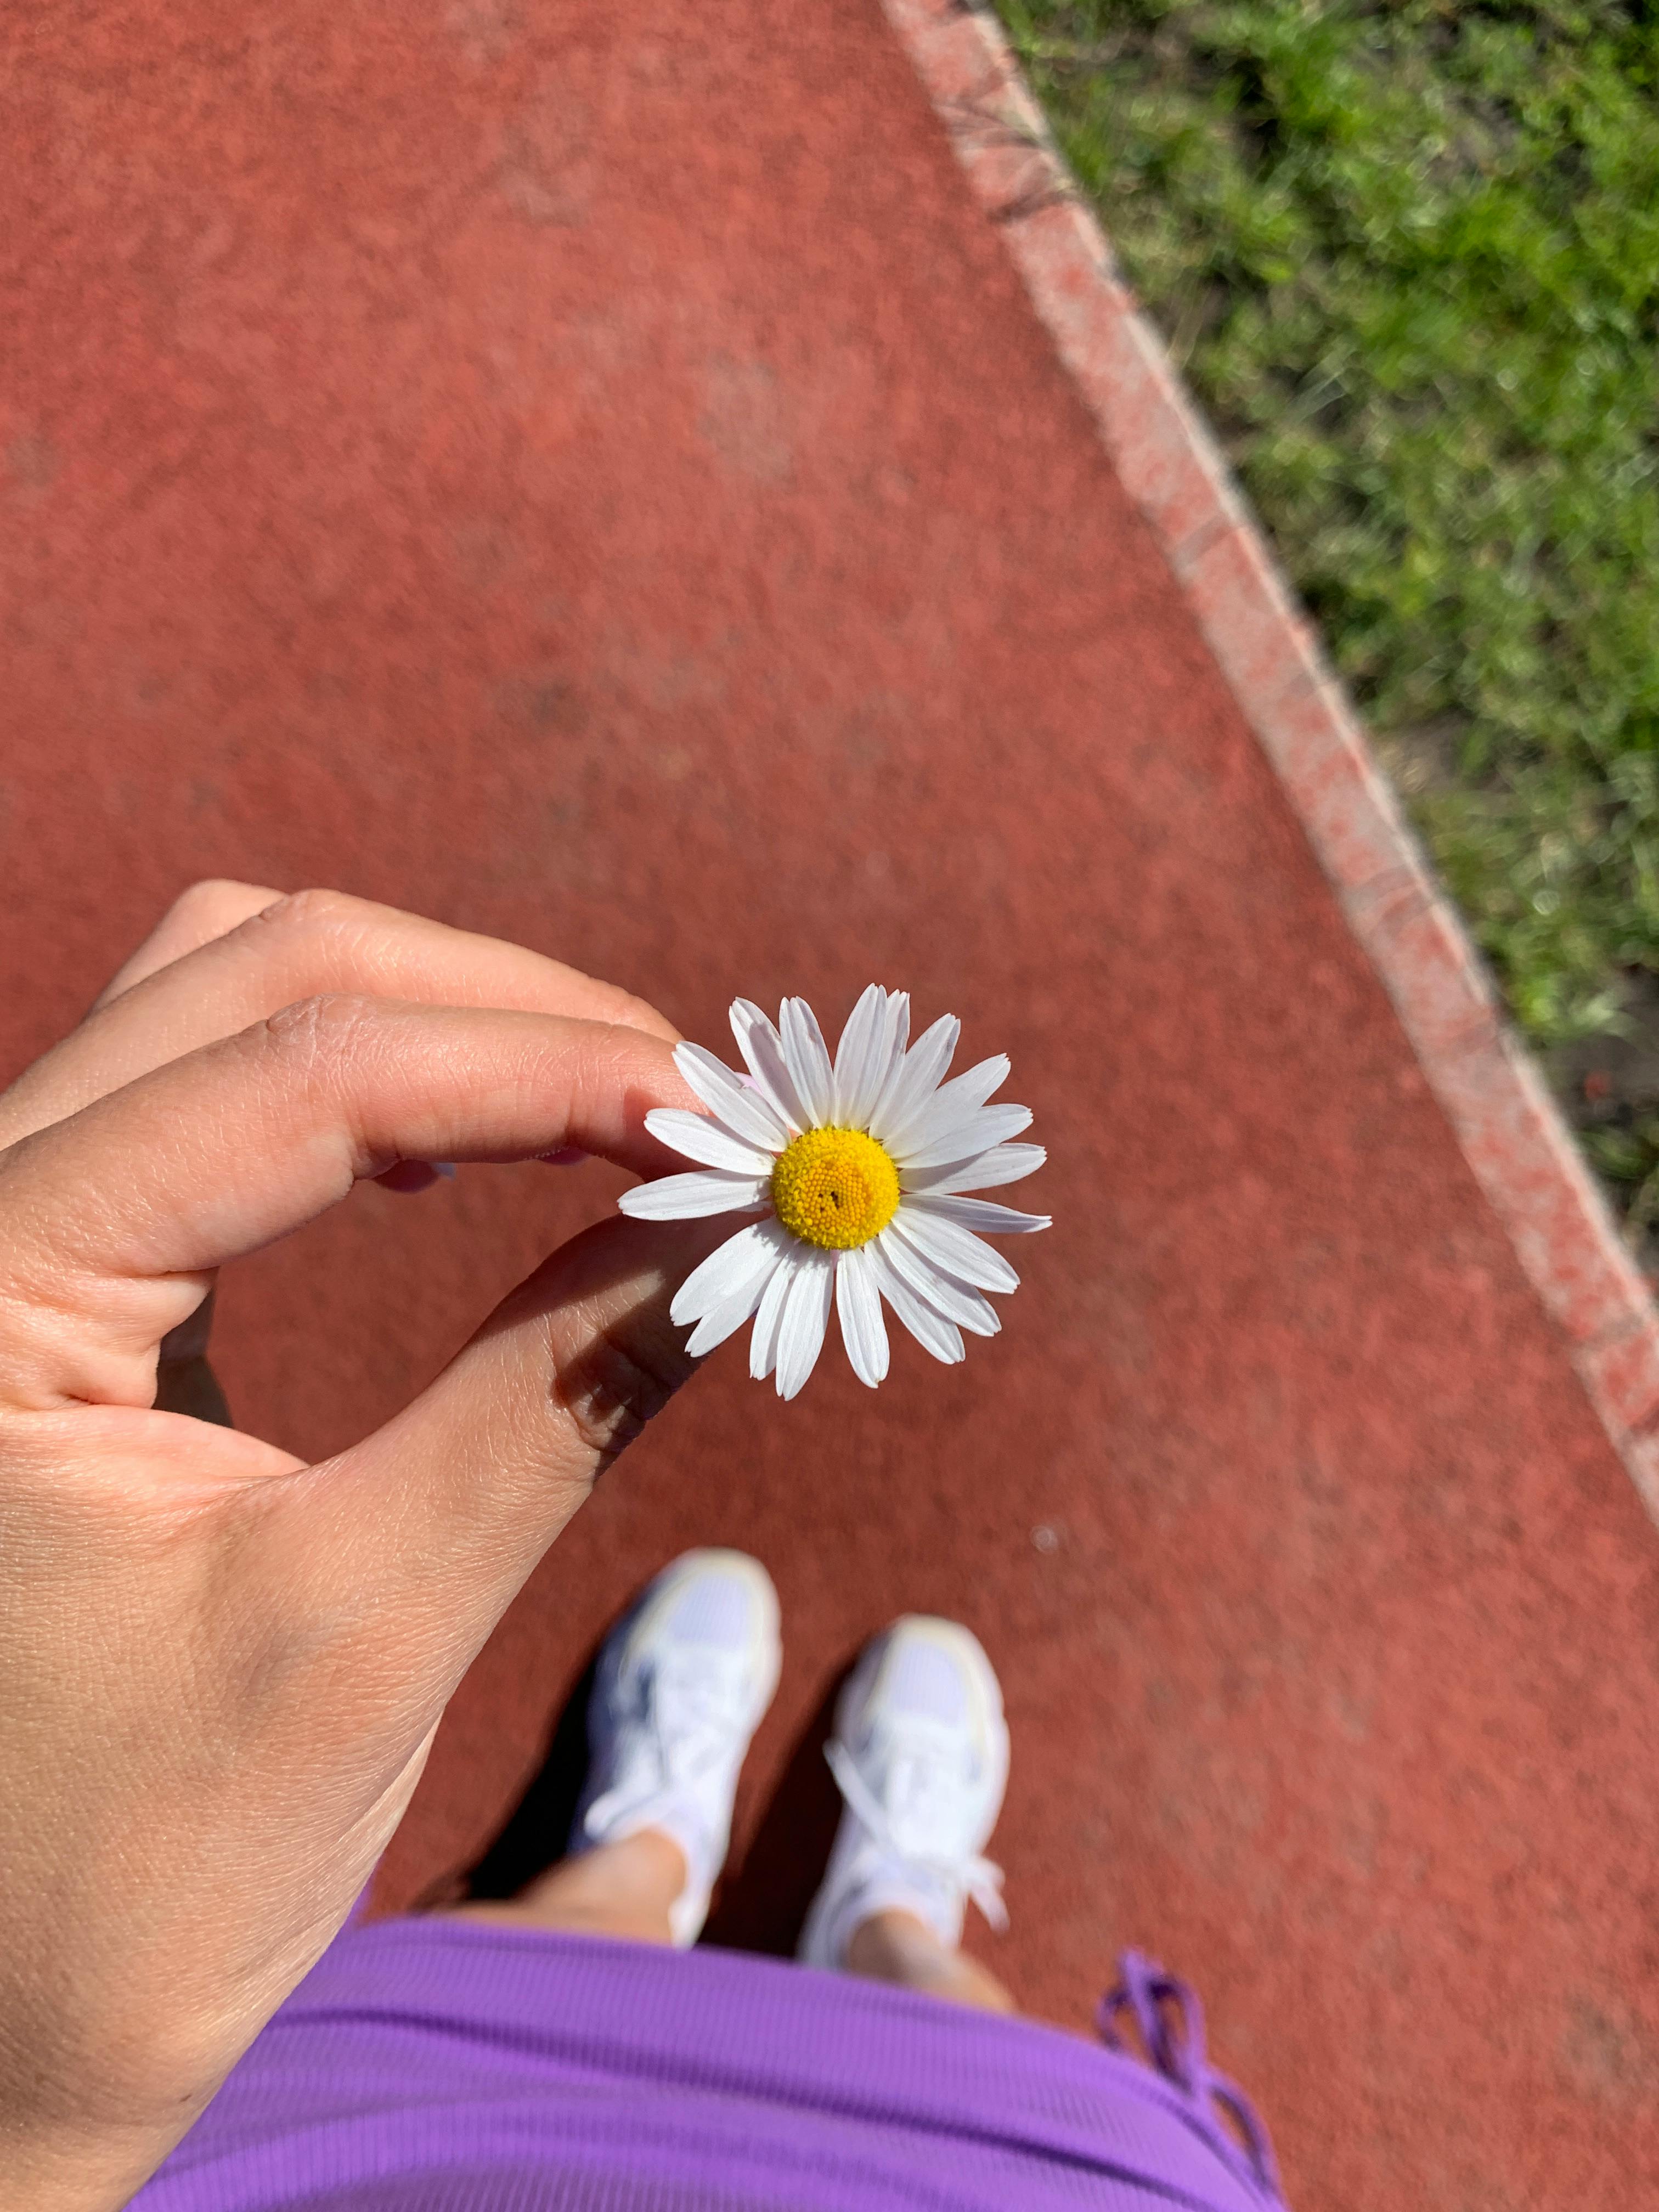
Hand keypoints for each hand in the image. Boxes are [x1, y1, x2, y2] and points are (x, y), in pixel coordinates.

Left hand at [0, 884, 710, 2208]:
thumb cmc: (124, 1884)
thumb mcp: (356, 1637)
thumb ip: (548, 1407)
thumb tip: (733, 1234)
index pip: (294, 1076)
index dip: (540, 1067)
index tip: (724, 1119)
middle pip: (255, 971)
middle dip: (505, 1012)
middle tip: (699, 1107)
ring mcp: (4, 1242)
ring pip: (229, 1001)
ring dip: (442, 1022)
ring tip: (610, 1111)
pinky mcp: (62, 1285)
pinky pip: (218, 1097)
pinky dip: (381, 1090)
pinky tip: (475, 1150)